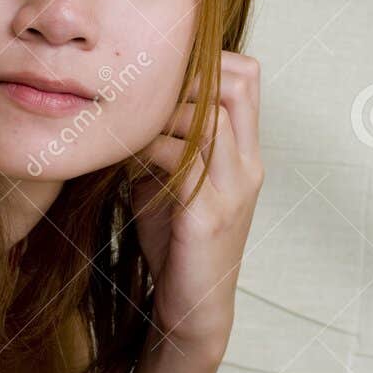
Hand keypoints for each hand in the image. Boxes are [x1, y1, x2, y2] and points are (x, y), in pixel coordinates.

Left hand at [130, 51, 262, 356]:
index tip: (162, 77)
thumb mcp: (173, 182)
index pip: (248, 76)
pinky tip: (125, 159)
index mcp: (245, 155)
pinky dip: (149, 149)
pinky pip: (182, 160)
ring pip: (209, 117)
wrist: (193, 310)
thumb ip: (164, 143)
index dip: (207, 62)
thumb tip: (125, 104)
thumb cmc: (178, 245)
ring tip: (130, 128)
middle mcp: (247, 166)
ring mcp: (232, 190)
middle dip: (186, 79)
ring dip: (162, 113)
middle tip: (144, 97)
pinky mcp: (208, 215)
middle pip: (236, 85)